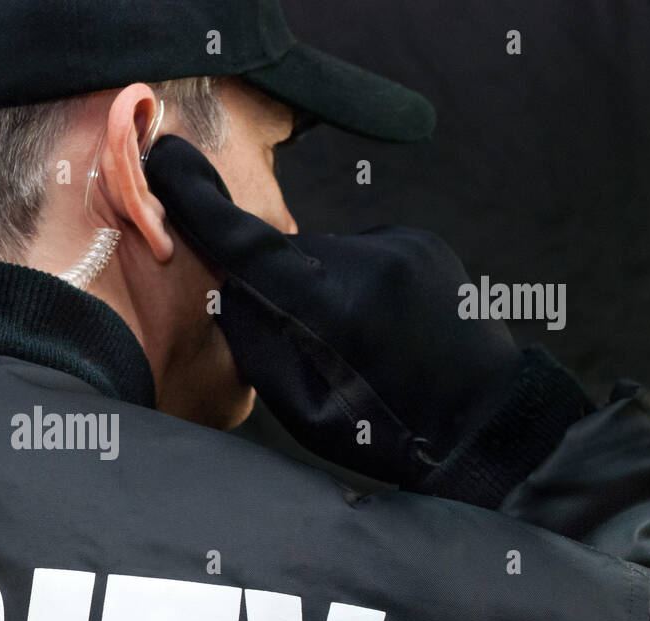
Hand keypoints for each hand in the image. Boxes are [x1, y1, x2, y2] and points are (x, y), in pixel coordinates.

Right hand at [146, 135, 523, 487]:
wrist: (482, 422)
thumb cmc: (383, 431)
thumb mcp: (301, 408)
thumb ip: (256, 344)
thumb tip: (230, 292)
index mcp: (326, 308)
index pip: (245, 242)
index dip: (198, 201)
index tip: (167, 160)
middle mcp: (362, 261)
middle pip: (286, 257)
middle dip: (282, 291)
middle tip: (317, 349)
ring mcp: (398, 246)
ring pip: (324, 256)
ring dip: (323, 290)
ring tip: (363, 345)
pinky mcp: (420, 242)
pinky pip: (362, 254)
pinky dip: (357, 283)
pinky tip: (385, 326)